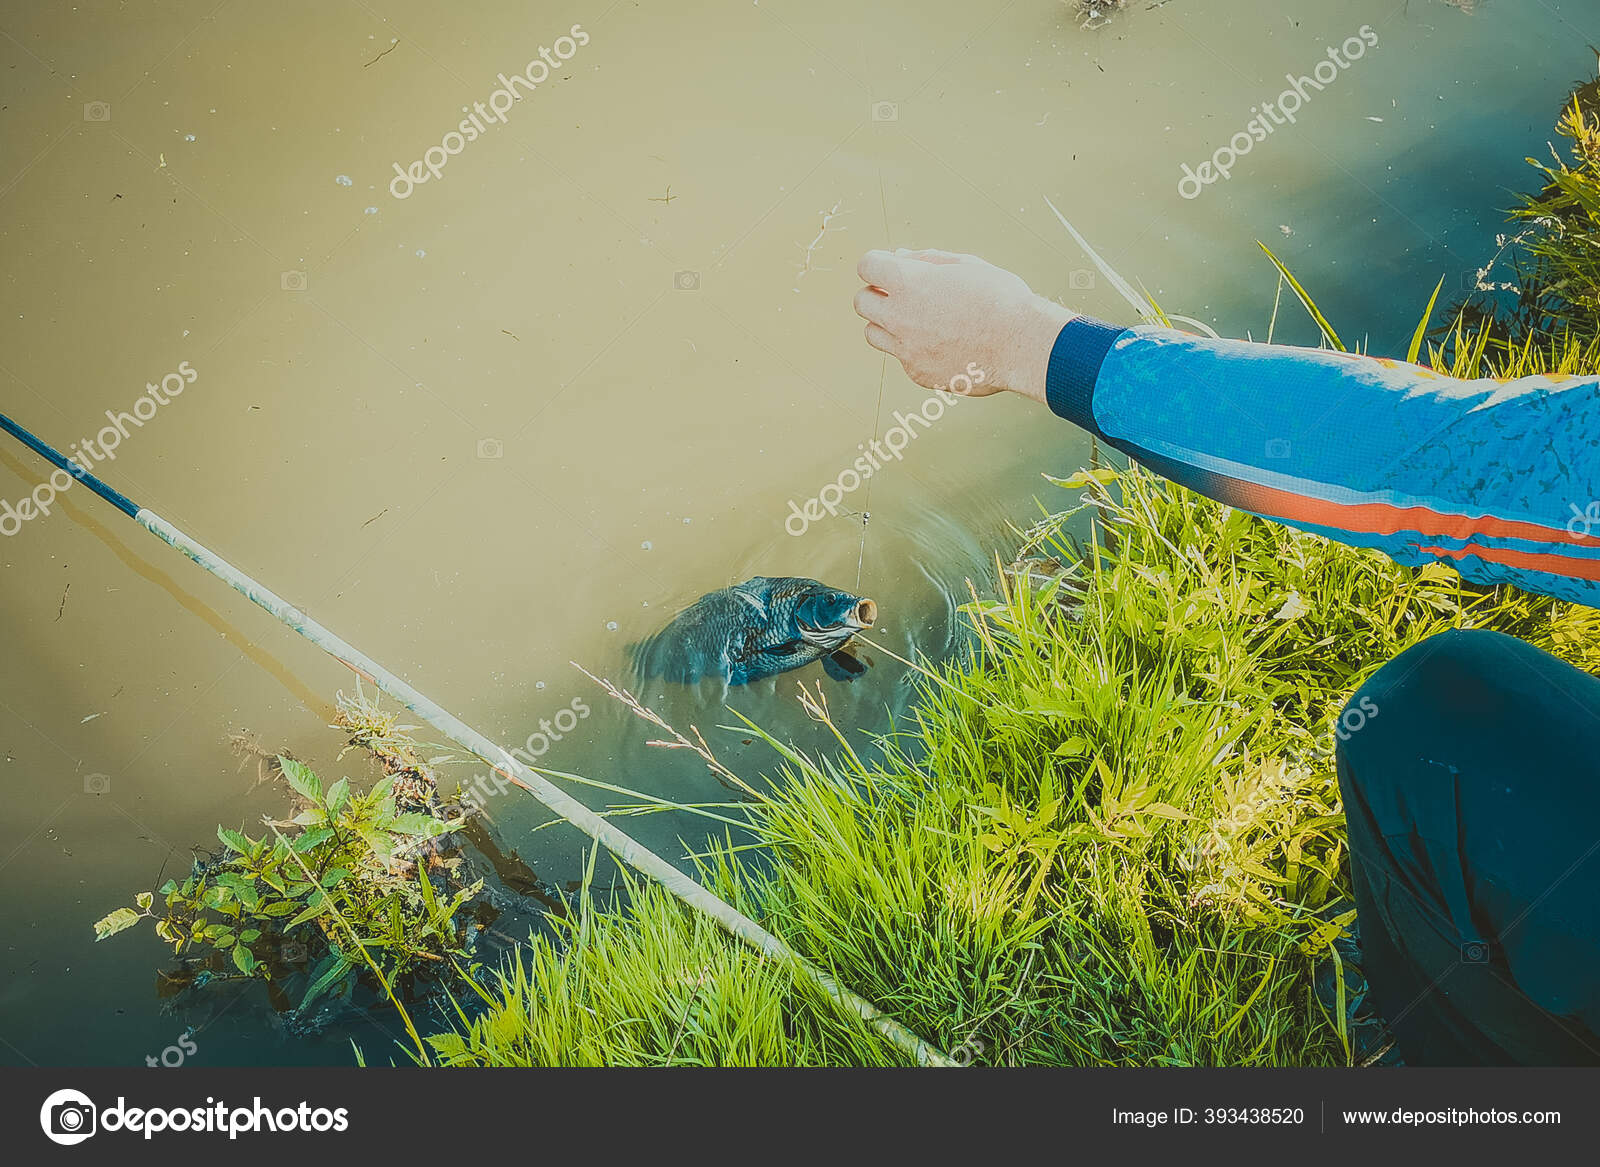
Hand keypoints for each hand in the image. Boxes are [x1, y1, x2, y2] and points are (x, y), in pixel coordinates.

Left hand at [853, 249, 1075, 403]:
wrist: (1022, 344)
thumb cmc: (1000, 300)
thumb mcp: (965, 265)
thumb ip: (926, 260)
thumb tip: (901, 258)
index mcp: (910, 283)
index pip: (866, 265)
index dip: (877, 264)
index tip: (890, 268)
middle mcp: (900, 317)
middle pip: (861, 302)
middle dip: (876, 294)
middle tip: (900, 294)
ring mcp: (906, 349)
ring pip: (872, 334)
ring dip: (886, 323)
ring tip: (917, 320)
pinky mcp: (917, 373)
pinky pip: (901, 358)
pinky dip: (912, 349)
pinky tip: (940, 343)